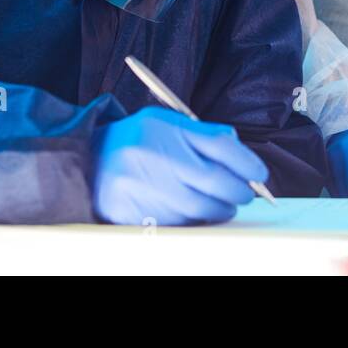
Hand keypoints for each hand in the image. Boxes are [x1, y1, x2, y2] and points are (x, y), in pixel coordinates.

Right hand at [91, 107, 267, 224]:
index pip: (221, 147)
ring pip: (201, 209)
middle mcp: (156, 159)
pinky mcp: (136, 215)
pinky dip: (195, 221)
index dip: (248, 163)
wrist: (88, 162)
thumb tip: (240, 150)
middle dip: (238, 191)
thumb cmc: (135, 140)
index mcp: (166, 131)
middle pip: (216, 182)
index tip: (259, 174)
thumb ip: (204, 133)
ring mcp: (145, 189)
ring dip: (219, 209)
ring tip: (221, 204)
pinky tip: (195, 212)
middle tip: (244, 193)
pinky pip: (179, 224)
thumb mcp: (167, 122)